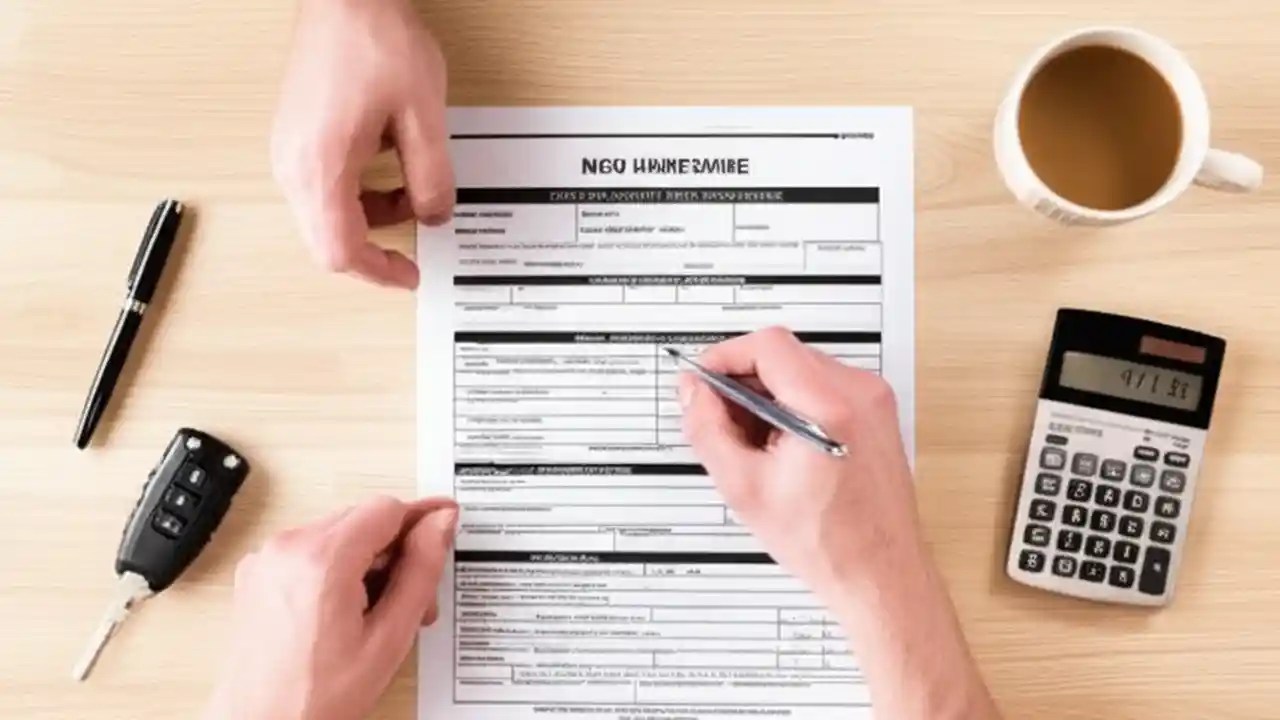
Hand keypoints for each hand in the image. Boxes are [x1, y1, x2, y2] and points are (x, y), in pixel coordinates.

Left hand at [204, 496, 458, 719]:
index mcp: (320, 559)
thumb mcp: (388, 638)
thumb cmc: (313, 700)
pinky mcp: (257, 574)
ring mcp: (266, 560)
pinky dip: (336, 571)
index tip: (444, 525)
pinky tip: (349, 612)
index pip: (387, 509)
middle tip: (418, 599)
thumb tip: (438, 526)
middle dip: (397, 552)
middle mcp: (286, 548)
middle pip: (362, 519)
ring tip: (381, 615)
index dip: (421, 521)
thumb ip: (420, 572)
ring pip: (338, 535)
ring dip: (368, 563)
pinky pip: (310, 552)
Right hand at [271, 0, 453, 288]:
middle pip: (326, 242)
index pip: (340, 252)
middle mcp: (292, 165)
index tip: (410, 275)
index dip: (379, 272)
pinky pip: (322, 187)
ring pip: (325, 216)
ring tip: (413, 193)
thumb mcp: (423, 115)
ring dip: (371, 217)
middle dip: (374, 250)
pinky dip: (358, 193)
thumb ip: (432, 176)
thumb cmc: (372, 39)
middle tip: (412, 253)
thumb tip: (435, 215)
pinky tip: (390, 169)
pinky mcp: (295, 138)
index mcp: (319, 166)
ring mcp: (288, 151)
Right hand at [678, 327, 920, 606]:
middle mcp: (860, 394)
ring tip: (753, 442)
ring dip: (768, 394)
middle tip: (720, 417)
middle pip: (784, 353)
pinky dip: (793, 404)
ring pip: (802, 368)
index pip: (767, 346)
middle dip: (743, 380)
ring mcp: (874, 402)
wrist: (880, 574)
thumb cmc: (828, 544)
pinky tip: (781, 446)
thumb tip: (693, 393)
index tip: (702, 380)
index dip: (724, 357)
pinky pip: (824, 387)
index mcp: (830, 407)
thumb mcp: (745, 487)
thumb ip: (708, 429)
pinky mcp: (877, 414)